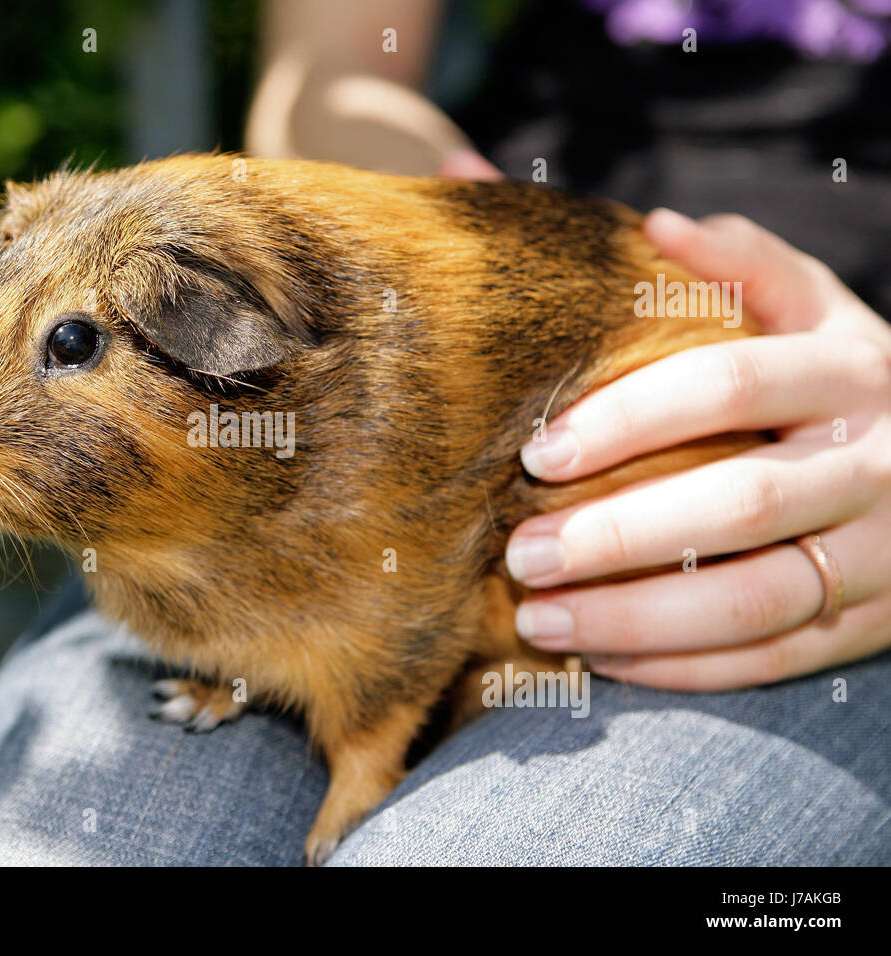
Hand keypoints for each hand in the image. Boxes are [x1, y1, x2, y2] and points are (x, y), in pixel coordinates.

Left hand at [506, 210, 890, 689]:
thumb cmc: (830, 373)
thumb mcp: (805, 306)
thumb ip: (737, 263)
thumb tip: (658, 221)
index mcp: (845, 367)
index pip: (727, 385)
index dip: (626, 419)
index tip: (536, 451)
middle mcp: (874, 461)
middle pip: (740, 503)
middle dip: (618, 534)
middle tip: (520, 551)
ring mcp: (880, 553)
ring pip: (755, 597)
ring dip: (637, 616)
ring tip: (540, 618)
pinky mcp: (869, 622)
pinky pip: (775, 657)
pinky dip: (685, 667)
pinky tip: (602, 659)